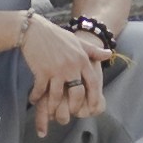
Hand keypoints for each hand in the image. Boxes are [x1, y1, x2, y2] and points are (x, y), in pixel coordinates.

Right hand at [20, 9, 103, 135]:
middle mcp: (71, 66)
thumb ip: (93, 51)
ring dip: (53, 107)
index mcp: (82, 59)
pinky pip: (41, 91)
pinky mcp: (42, 71)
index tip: (92, 108)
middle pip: (77, 94)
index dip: (94, 98)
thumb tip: (109, 55)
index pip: (93, 83)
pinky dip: (36, 98)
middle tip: (71, 113)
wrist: (33, 29)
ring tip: (51, 112)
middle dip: (74, 107)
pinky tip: (34, 101)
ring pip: (58, 96)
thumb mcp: (77, 42)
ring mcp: (56, 70)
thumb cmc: (56, 36)